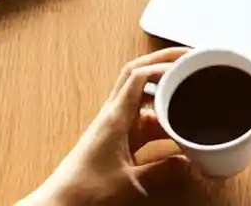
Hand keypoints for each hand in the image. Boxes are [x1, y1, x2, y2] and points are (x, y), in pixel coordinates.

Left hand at [20, 48, 191, 204]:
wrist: (61, 200)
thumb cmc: (86, 188)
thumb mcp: (130, 182)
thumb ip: (162, 171)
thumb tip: (189, 161)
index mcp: (115, 117)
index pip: (138, 75)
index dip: (163, 64)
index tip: (187, 64)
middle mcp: (113, 114)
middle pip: (137, 73)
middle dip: (163, 61)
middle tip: (189, 58)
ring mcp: (114, 122)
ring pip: (140, 92)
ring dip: (161, 84)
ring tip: (186, 83)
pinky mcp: (115, 134)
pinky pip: (140, 113)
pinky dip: (158, 111)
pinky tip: (174, 121)